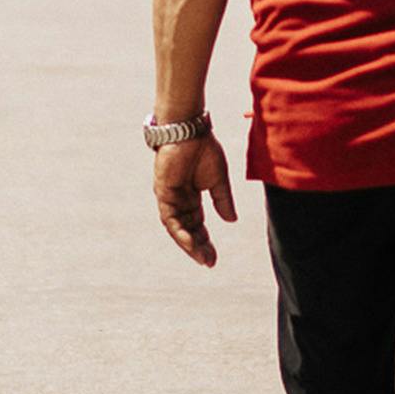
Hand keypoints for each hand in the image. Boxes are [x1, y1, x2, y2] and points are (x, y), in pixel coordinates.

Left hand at [154, 133, 235, 266]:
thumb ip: (223, 200)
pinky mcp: (163, 193)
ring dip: (188, 244)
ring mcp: (170, 198)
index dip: (205, 241)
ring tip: (201, 258)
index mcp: (192, 196)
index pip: (197, 224)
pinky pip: (170, 218)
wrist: (189, 131)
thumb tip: (231, 220)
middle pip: (188, 230)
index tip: (214, 257)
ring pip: (177, 228)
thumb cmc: (204, 149)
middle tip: (209, 262)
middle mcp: (179, 200)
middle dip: (198, 247)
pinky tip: (190, 243)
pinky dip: (179, 232)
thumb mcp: (219, 180)